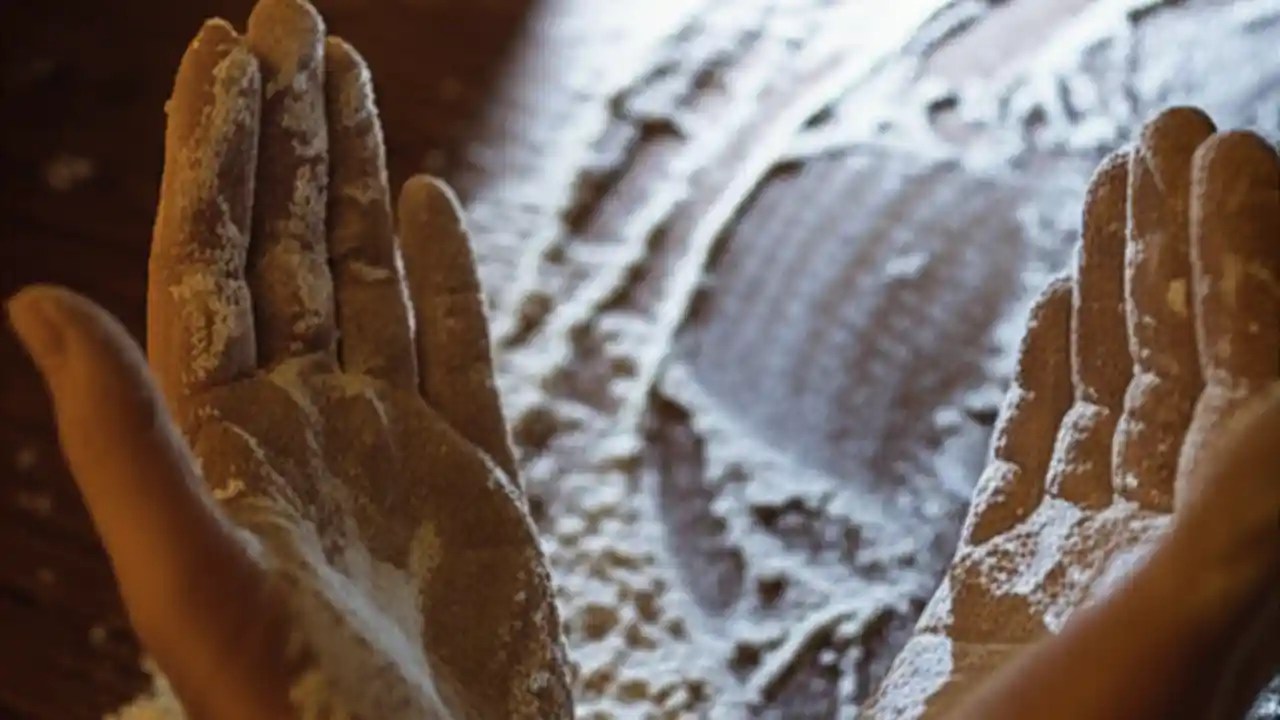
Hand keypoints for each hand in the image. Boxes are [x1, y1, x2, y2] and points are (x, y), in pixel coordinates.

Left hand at [7, 1, 572, 717]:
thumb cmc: (306, 712)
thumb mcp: (193, 577)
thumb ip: (123, 440)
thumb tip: (31, 297)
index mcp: (228, 436)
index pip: (212, 260)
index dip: (210, 153)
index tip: (222, 51)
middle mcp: (304, 419)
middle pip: (290, 246)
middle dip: (285, 132)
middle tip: (291, 19)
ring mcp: (393, 437)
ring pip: (369, 277)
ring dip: (356, 176)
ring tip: (348, 78)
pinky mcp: (473, 469)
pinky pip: (456, 347)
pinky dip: (446, 272)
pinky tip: (428, 200)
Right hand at [864, 108, 1279, 717]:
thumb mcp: (1164, 643)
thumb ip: (1235, 527)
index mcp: (1227, 565)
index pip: (1250, 380)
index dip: (1244, 264)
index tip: (1224, 162)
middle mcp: (1168, 555)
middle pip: (1187, 372)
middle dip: (1180, 251)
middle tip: (1168, 133)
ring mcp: (1079, 562)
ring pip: (1110, 400)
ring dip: (1113, 294)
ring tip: (1109, 190)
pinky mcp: (1001, 578)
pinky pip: (1030, 453)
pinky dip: (1040, 375)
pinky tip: (1045, 313)